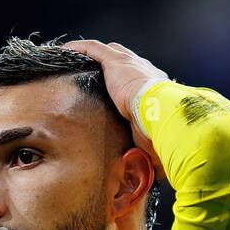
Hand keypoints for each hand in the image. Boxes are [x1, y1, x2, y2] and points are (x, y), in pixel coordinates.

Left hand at [64, 39, 168, 177]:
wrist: (163, 115)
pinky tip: (65, 51)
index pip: (138, 82)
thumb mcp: (154, 145)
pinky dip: (80, 49)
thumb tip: (147, 179)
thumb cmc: (164, 132)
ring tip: (75, 60)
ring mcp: (129, 63)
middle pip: (123, 62)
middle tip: (93, 74)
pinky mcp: (116, 61)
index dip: (126, 84)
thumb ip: (148, 156)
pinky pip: (93, 49)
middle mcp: (143, 70)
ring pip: (107, 52)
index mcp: (155, 88)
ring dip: (92, 55)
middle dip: (109, 65)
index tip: (116, 92)